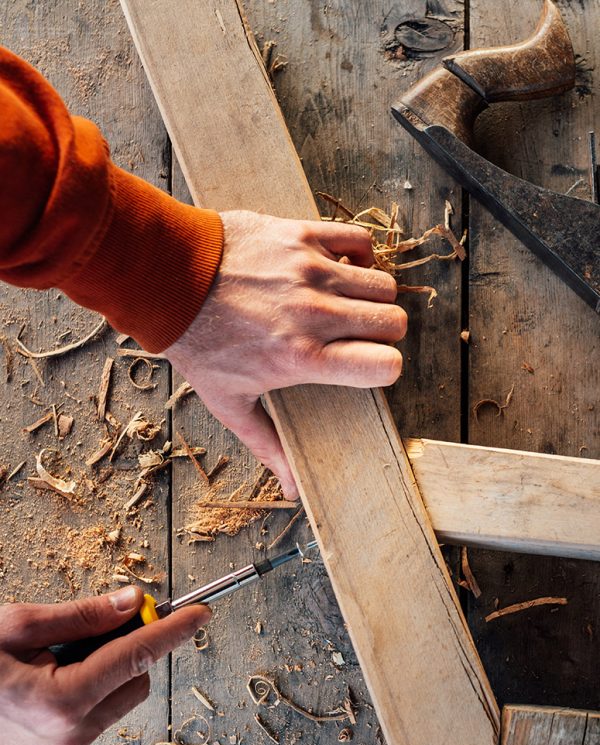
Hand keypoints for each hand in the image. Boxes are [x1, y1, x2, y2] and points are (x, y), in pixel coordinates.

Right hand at [0, 586, 209, 744]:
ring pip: (122, 697)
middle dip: (129, 646)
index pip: (135, 656)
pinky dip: (95, 689)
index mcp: (60, 702)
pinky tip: (58, 676)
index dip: (171, 630)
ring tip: (62, 655)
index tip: (199, 614)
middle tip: (101, 622)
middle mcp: (70, 736)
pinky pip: (100, 715)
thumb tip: (132, 601)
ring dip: (111, 668)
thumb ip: (83, 615)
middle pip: (135, 678)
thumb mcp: (21, 625)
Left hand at [164, 210, 406, 497]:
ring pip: (383, 283)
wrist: (165, 278)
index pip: (385, 365)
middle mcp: (315, 314)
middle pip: (394, 322)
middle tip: (356, 335)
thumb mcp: (229, 402)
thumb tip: (292, 490)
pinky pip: (359, 241)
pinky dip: (359, 255)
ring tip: (346, 303)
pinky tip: (339, 269)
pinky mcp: (302, 236)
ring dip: (373, 296)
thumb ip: (267, 444)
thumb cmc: (197, 342)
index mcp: (303, 358)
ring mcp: (311, 271)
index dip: (384, 368)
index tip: (366, 366)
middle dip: (383, 333)